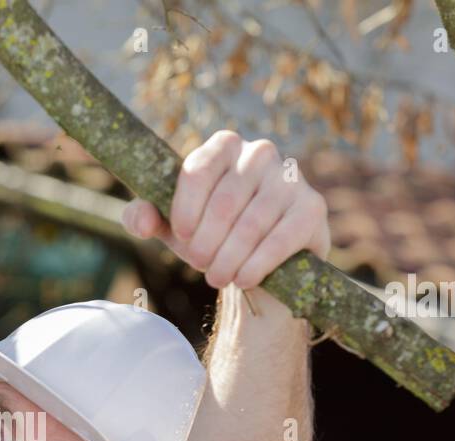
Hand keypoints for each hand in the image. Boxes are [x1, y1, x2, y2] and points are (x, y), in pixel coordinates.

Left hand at [120, 131, 329, 293]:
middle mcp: (259, 153)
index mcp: (223, 147)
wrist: (259, 263)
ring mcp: (291, 177)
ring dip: (229, 259)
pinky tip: (243, 280)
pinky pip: (281, 239)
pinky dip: (257, 265)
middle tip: (200, 265)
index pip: (197, 171)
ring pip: (251, 224)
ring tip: (218, 277)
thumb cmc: (211, 236)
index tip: (181, 237)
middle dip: (206, 242)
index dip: (185, 209)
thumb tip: (142, 219)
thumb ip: (146, 217)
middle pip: (225, 202)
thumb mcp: (173, 228)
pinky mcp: (312, 208)